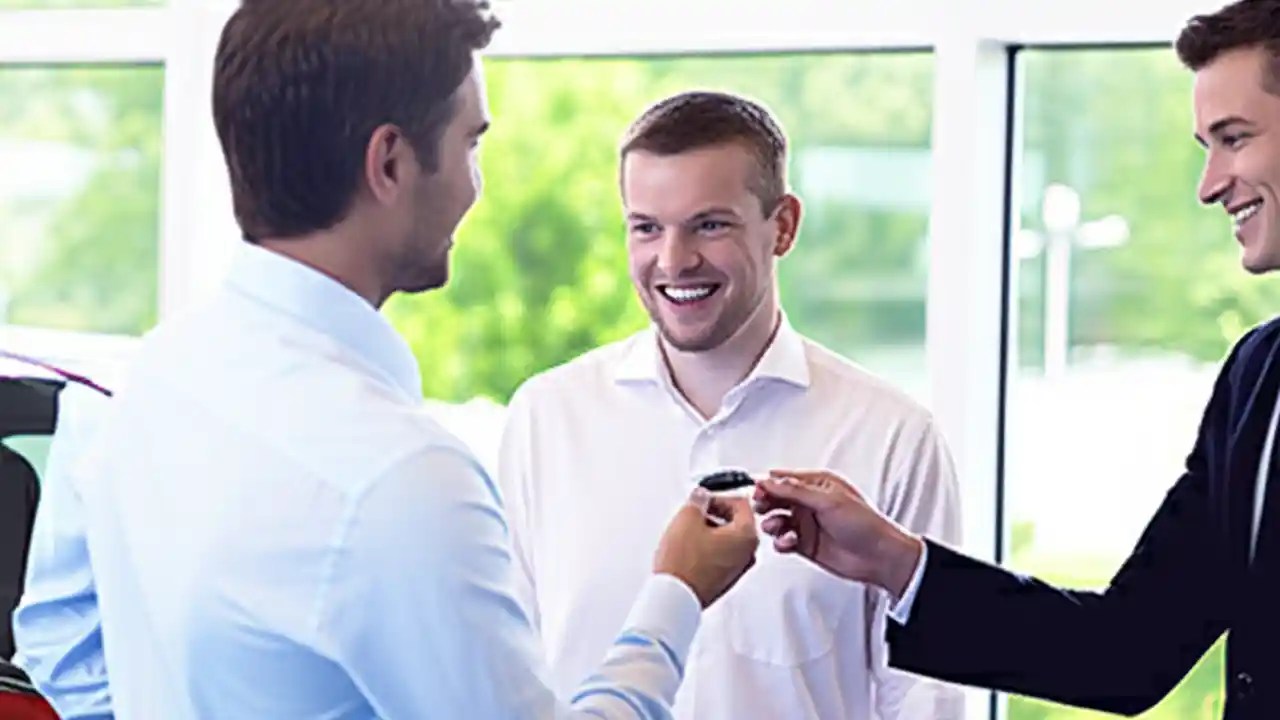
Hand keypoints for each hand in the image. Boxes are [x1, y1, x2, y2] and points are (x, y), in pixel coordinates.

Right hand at [654, 488, 758, 607]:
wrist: (676, 597)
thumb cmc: (685, 563)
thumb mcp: (687, 518)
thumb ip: (698, 500)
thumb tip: (701, 496)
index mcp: (746, 535)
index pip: (742, 504)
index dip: (720, 497)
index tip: (704, 500)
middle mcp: (748, 554)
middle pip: (738, 522)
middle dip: (716, 514)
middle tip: (696, 513)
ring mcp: (738, 570)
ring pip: (730, 540)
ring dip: (712, 531)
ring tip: (689, 531)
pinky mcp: (725, 581)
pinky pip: (722, 556)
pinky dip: (710, 548)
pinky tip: (691, 549)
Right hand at [753, 469, 923, 597]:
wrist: (879, 557)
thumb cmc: (865, 524)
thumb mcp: (829, 501)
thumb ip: (796, 491)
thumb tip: (771, 481)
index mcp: (818, 485)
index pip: (784, 479)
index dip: (768, 484)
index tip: (757, 490)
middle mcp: (810, 502)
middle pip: (775, 499)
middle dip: (765, 503)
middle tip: (762, 508)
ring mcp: (807, 523)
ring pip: (776, 520)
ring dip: (772, 524)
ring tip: (777, 528)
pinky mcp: (804, 544)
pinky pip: (783, 540)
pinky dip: (781, 542)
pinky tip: (788, 542)